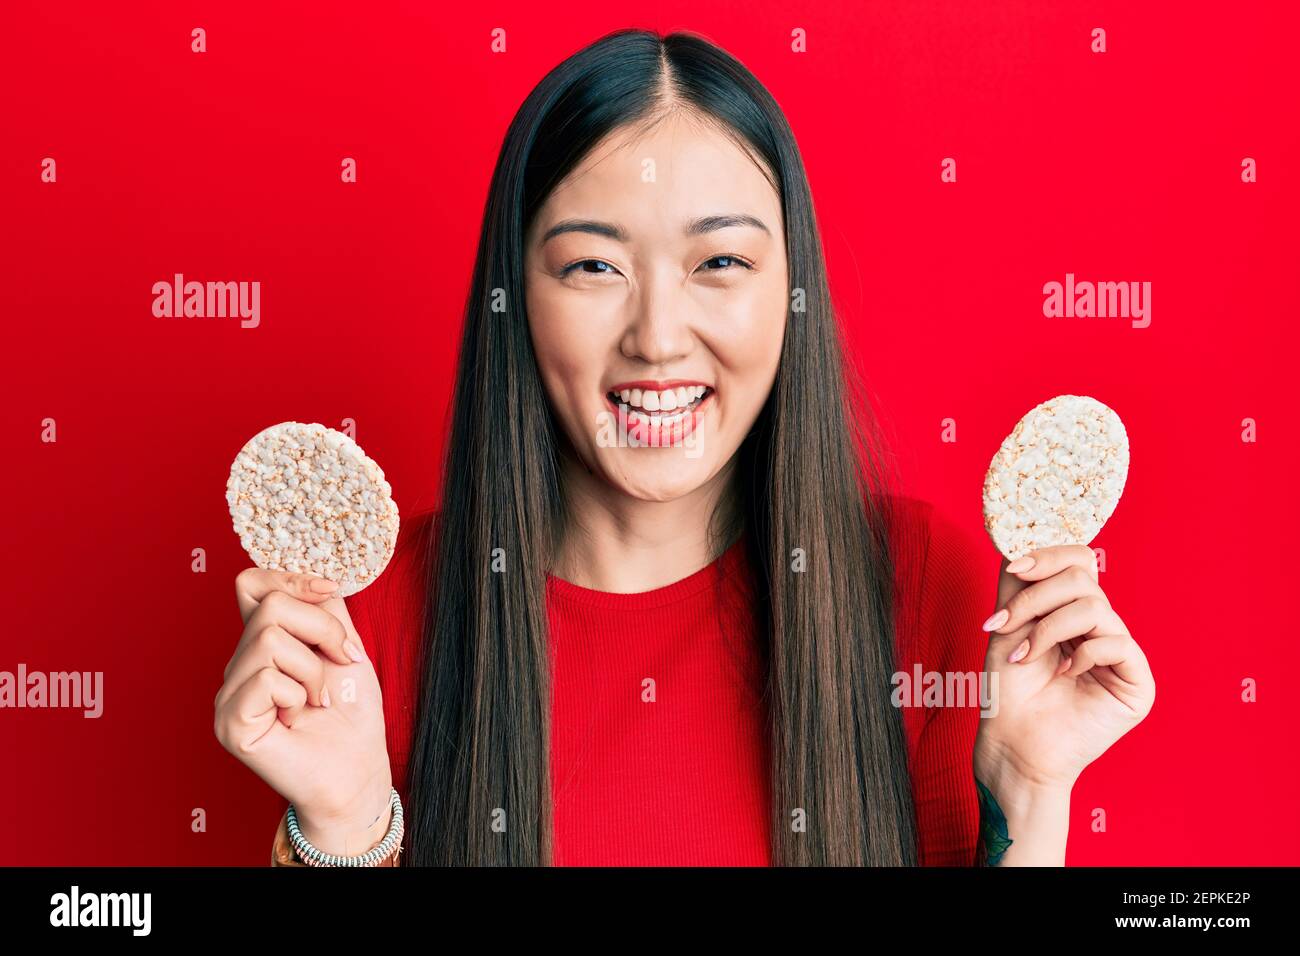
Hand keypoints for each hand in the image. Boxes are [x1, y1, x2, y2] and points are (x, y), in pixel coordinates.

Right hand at [213, 568, 392, 854]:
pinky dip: (297, 693)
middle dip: (321, 629)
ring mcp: (228, 695)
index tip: (328, 592)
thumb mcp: (345, 647)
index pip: (251, 585)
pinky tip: (298, 717)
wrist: (358, 770)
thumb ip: (325, 610)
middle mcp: (238, 667)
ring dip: (312, 668)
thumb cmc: (352, 715)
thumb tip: (316, 580)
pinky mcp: (229, 723)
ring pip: (269, 639)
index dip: (290, 579)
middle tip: (338, 664)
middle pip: (269, 606)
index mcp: (261, 645)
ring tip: (317, 698)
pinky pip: (265, 678)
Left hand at [973, 545, 1155, 794]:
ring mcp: (1121, 654)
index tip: (1014, 569)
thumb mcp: (1007, 627)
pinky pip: (1117, 643)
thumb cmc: (1009, 691)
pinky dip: (1080, 654)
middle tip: (1005, 626)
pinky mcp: (1137, 682)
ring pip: (1094, 607)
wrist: (1013, 745)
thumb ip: (1017, 585)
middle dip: (1036, 598)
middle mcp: (1101, 628)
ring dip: (1048, 627)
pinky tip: (1061, 675)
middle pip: (1083, 578)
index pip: (1079, 562)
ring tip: (1024, 655)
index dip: (1048, 557)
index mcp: (1074, 612)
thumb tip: (1018, 541)